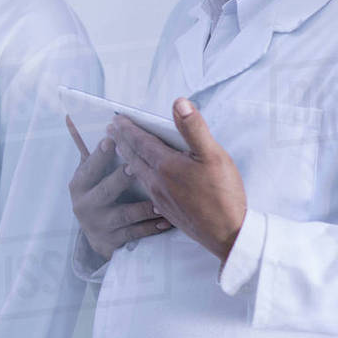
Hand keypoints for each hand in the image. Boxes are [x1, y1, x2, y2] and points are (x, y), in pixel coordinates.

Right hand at [67, 115, 171, 260]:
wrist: (97, 235)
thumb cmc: (96, 193)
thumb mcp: (88, 172)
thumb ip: (85, 146)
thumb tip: (70, 116)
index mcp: (79, 184)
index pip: (89, 167)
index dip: (99, 155)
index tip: (111, 141)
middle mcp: (85, 205)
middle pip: (105, 190)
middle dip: (119, 179)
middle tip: (134, 167)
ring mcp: (99, 225)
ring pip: (123, 215)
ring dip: (143, 207)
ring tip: (160, 201)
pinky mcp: (114, 242)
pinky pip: (136, 233)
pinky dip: (152, 227)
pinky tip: (167, 220)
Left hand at [108, 98, 246, 262]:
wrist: (228, 234)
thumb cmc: (224, 194)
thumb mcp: (214, 156)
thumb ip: (194, 128)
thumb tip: (179, 103)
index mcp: (166, 165)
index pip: (141, 141)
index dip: (128, 128)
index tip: (116, 119)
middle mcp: (157, 181)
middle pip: (133, 156)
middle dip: (121, 141)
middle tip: (110, 130)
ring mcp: (159, 197)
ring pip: (137, 172)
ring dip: (127, 158)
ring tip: (120, 150)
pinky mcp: (166, 209)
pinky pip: (144, 187)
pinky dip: (137, 175)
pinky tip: (140, 178)